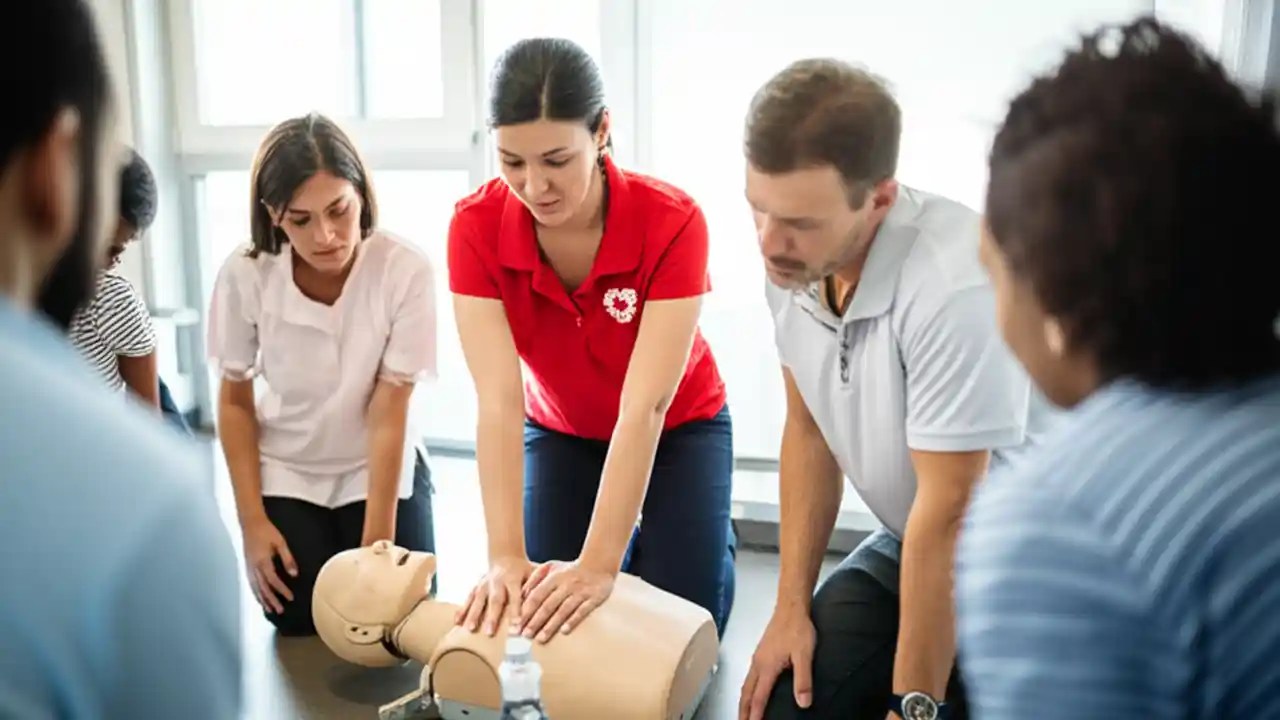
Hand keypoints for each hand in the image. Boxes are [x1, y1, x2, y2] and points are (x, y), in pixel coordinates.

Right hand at [240, 515, 296, 614]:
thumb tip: (294, 574)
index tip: (290, 598)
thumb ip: (288, 559)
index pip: (273, 580)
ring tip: (270, 610)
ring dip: (263, 600)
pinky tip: (260, 598)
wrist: (250, 523)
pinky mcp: (247, 566)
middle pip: (263, 588)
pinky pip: (251, 583)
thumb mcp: (281, 543)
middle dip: (271, 600)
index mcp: (262, 561)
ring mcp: (249, 567)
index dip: (282, 590)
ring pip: (255, 588)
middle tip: (280, 611)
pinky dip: (256, 593)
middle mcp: (254, 567)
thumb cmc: (267, 531)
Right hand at [457, 555, 534, 635]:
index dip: (516, 611)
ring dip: (473, 615)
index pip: (515, 597)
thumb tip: (542, 603)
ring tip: (469, 630)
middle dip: (491, 617)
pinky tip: (456, 622)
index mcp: (513, 579)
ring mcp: (484, 584)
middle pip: (494, 600)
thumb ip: (536, 586)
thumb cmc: (523, 569)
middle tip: (489, 633)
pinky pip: (468, 598)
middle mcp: (497, 581)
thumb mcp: (533, 573)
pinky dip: (462, 610)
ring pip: (478, 600)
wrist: (506, 555)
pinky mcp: (476, 586)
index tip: (516, 627)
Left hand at [517, 559, 614, 642]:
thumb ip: (535, 578)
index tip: (518, 624)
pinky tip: (564, 631)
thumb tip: (521, 594)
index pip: (537, 595)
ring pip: (563, 610)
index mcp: (554, 577)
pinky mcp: (594, 598)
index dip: (527, 610)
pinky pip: (582, 611)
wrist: (598, 564)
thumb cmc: (570, 569)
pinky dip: (573, 621)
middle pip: (548, 605)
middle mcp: (567, 585)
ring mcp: (580, 592)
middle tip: (525, 635)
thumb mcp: (551, 567)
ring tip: (540, 639)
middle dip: (535, 621)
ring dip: (551, 625)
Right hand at [739, 603, 816, 719]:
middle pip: (746, 693)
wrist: (791, 607)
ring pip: (746, 684)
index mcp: (767, 667)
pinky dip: (747, 689)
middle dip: (743, 710)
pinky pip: (750, 676)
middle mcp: (758, 663)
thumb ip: (803, 680)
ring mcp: (758, 657)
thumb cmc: (797, 628)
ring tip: (744, 713)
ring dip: (744, 701)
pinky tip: (752, 690)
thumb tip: (803, 702)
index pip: (758, 697)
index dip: (755, 714)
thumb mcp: (804, 655)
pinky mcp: (761, 652)